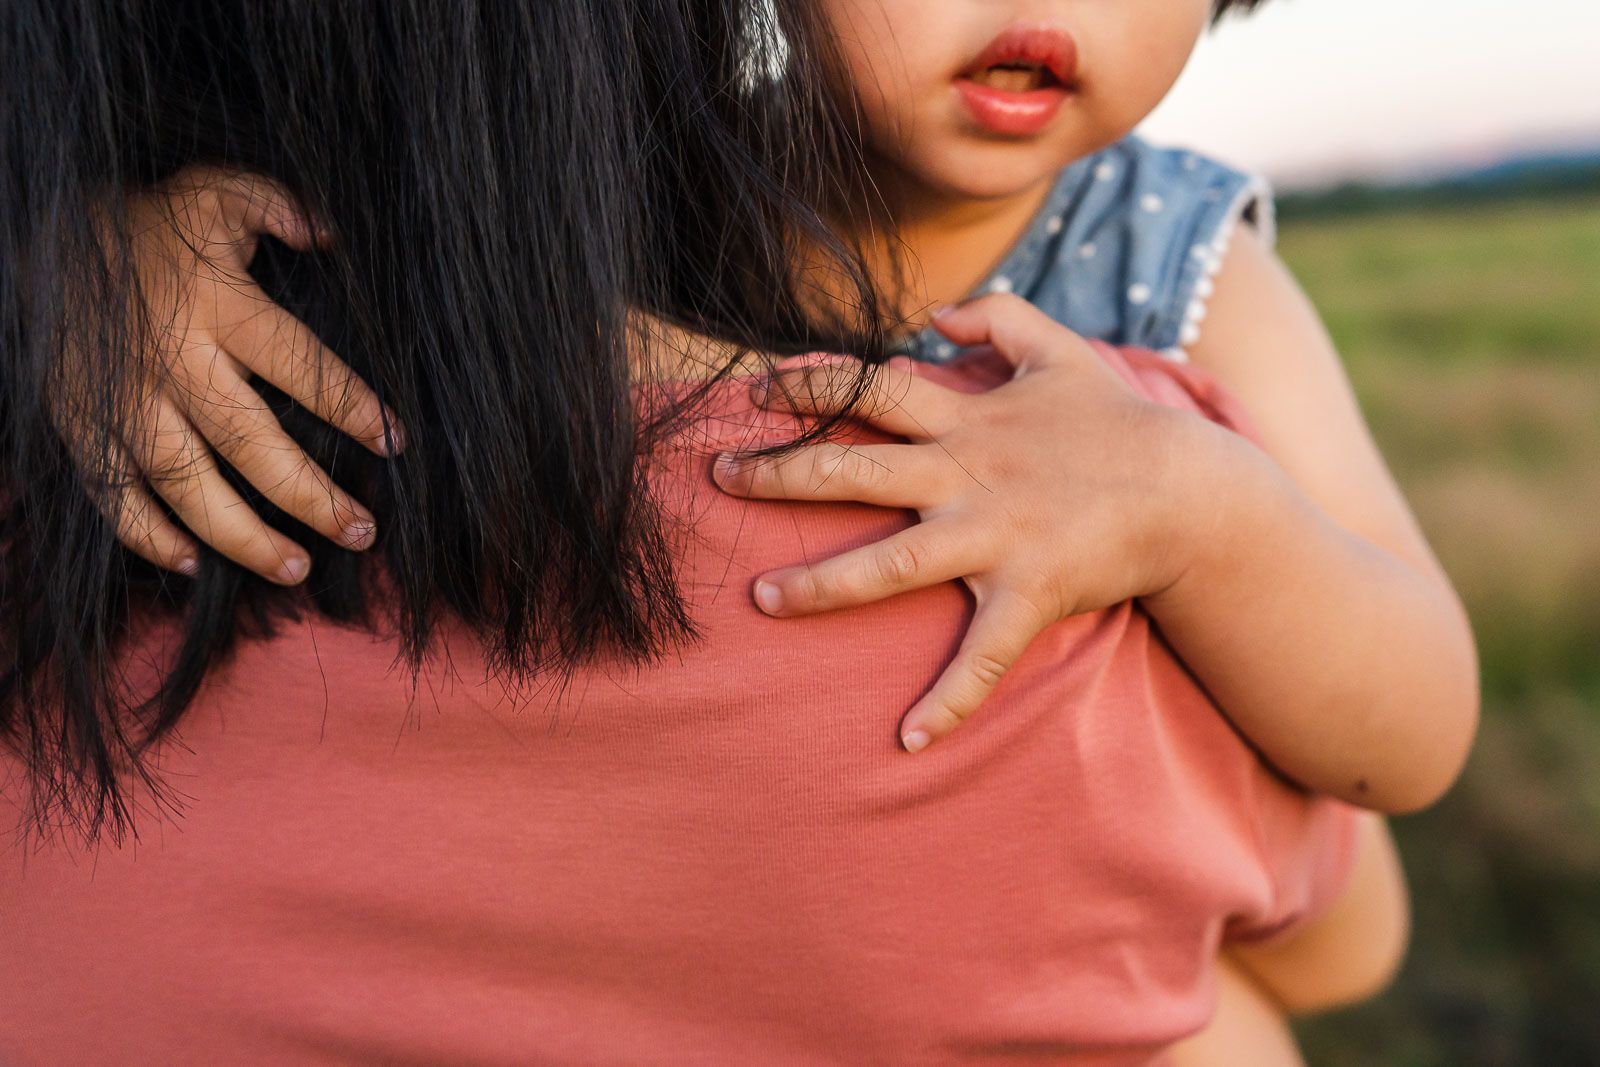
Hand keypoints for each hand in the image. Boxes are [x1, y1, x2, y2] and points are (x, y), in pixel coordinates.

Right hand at [67, 167, 400, 583]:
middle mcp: (171, 359)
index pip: (296, 363)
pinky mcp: (80, 425)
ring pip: (186, 485)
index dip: (348, 405)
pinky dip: (147, 537)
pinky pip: (114, 495)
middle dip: (311, 496)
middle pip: (251, 443)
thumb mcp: (214, 195)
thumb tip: (333, 234)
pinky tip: (193, 564)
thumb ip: (277, 206)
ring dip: (243, 537)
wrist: (38, 237)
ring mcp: (122, 400)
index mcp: (215, 304)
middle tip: (363, 531)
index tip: (393, 443)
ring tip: (298, 569)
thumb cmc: (152, 227)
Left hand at [713, 295, 1225, 751]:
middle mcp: (969, 475)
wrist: (1193, 491)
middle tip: (720, 477)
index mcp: (968, 419)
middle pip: (855, 469)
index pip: (871, 390)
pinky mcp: (1031, 595)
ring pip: (892, 563)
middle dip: (780, 474)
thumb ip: (998, 319)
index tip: (750, 390)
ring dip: (822, 586)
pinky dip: (949, 701)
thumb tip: (936, 312)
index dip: (809, 386)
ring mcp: (997, 538)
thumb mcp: (1060, 352)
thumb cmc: (1118, 423)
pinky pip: (983, 657)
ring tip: (761, 599)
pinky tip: (908, 740)